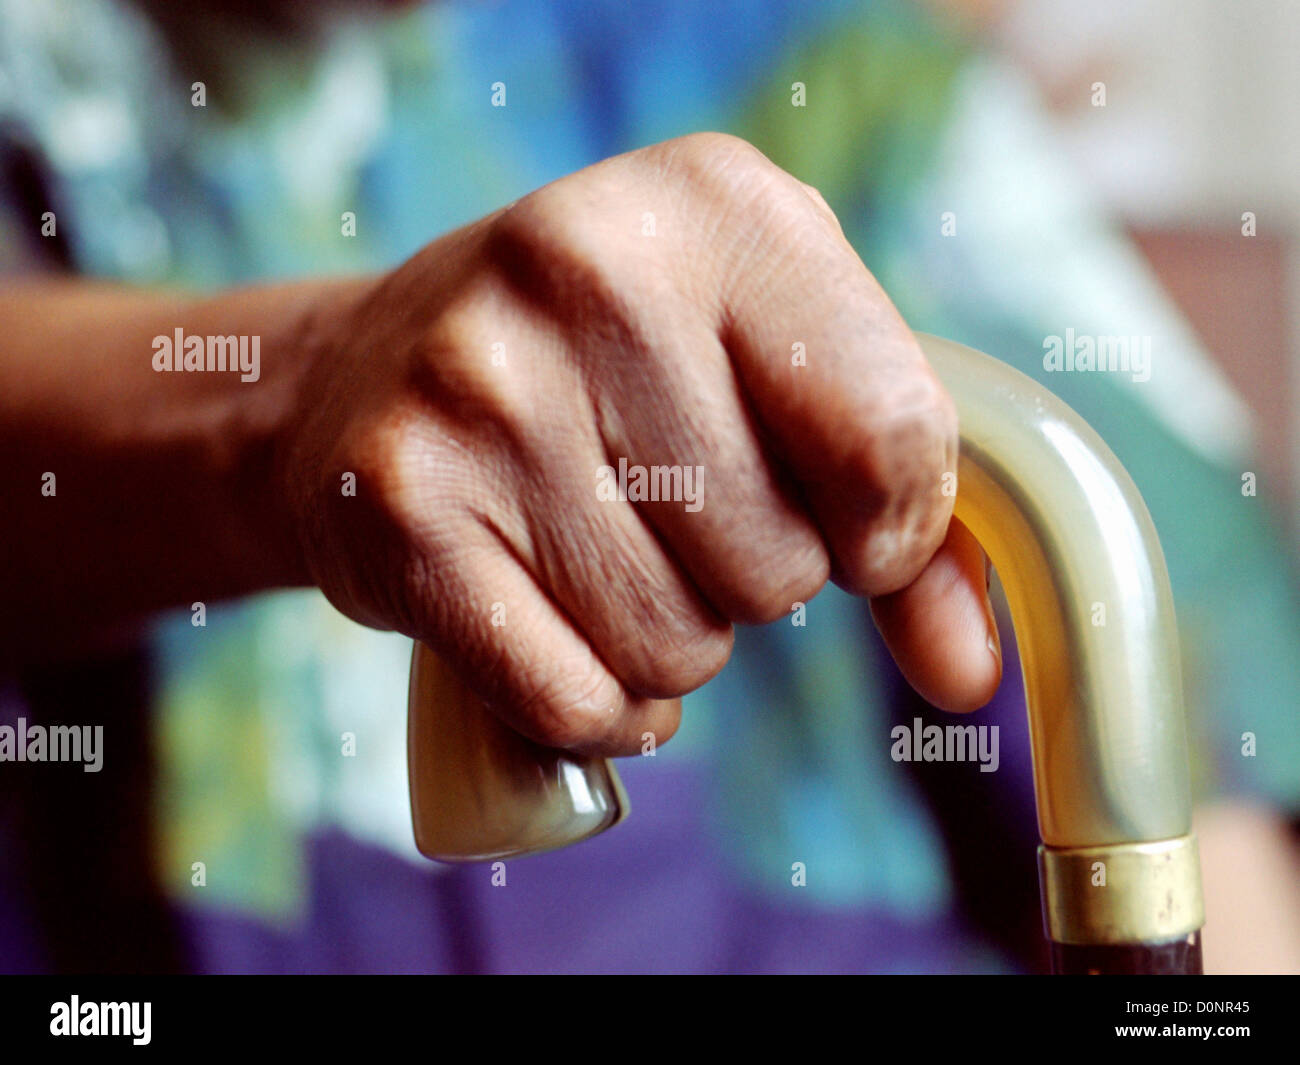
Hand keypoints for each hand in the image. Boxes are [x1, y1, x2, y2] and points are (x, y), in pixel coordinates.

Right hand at [280, 133, 1000, 754]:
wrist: (366, 375)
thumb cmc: (610, 377)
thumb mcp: (765, 372)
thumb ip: (897, 510)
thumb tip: (971, 670)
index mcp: (719, 206)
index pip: (890, 432)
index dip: (892, 530)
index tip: (849, 533)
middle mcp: (588, 271)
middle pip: (783, 563)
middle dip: (755, 579)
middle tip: (674, 516)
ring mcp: (478, 388)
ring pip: (678, 644)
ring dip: (672, 640)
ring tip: (604, 554)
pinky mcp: (397, 504)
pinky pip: (575, 700)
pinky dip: (599, 710)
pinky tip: (567, 638)